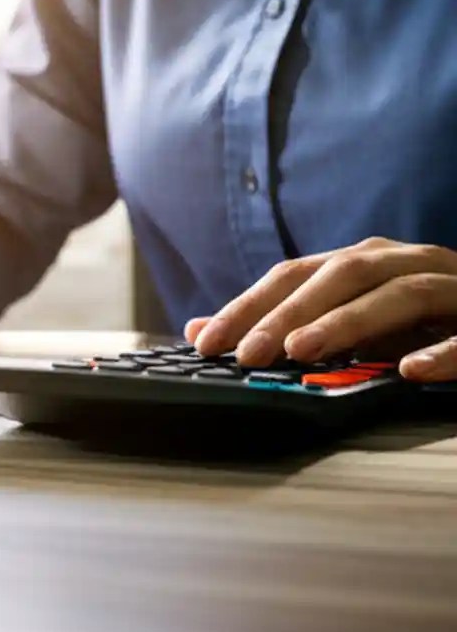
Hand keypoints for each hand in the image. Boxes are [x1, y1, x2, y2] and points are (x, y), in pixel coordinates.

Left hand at [184, 237, 456, 381]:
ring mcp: (455, 288)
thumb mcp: (347, 321)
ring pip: (401, 293)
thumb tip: (200, 330)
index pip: (296, 275)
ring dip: (349, 322)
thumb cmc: (421, 321)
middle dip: (290, 313)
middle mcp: (407, 263)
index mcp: (366, 263)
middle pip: (342, 277)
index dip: (250, 305)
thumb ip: (281, 324)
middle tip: (248, 352)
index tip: (207, 342)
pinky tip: (410, 369)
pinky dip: (443, 351)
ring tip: (305, 351)